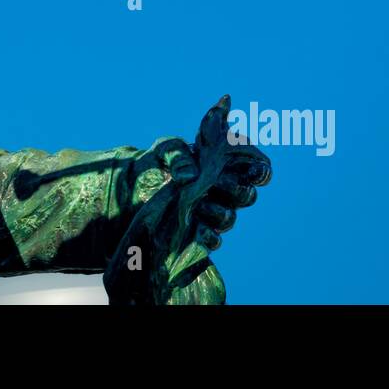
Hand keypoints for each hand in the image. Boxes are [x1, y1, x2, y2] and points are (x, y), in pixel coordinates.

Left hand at [104, 96, 271, 304]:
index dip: (260, 170)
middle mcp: (220, 192)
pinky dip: (207, 234)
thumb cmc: (153, 163)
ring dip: (217, 210)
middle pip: (245, 195)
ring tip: (199, 202)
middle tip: (217, 181)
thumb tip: (190, 175)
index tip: (255, 170)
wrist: (128, 189)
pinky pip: (212, 239)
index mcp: (221, 167)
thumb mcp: (164, 149)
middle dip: (235, 189)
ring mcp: (209, 214)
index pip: (253, 169)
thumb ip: (179, 152)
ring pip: (228, 217)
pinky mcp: (196, 234)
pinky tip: (196, 227)